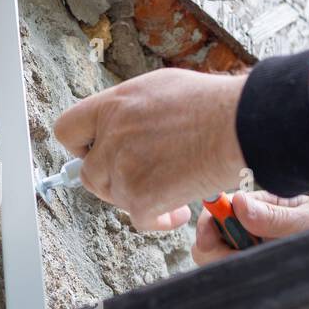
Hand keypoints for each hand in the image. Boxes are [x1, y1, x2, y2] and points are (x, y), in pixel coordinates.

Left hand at [54, 68, 248, 230]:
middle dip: (111, 180)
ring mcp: (124, 167)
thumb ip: (130, 111)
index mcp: (113, 106)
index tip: (94, 154)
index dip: (79, 147)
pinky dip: (158, 220)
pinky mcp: (141, 196)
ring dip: (136, 199)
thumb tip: (122, 126)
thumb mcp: (160, 89)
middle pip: (88, 173)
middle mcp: (112, 136)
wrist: (241, 124)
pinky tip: (178, 211)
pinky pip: (139, 219)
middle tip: (139, 179)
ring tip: (167, 190)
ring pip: (114, 197)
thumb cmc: (212, 104)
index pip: (67, 131)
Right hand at [192, 191, 308, 265]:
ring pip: (220, 259)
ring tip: (255, 265)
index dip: (208, 224)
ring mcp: (254, 249)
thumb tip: (239, 204)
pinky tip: (258, 276)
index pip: (220, 210)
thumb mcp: (308, 219)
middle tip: (233, 260)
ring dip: (228, 265)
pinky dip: (239, 278)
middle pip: (212, 239)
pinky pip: (237, 275)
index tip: (208, 241)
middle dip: (214, 250)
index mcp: (260, 205)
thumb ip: (273, 215)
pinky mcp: (258, 268)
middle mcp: (252, 227)